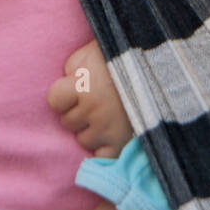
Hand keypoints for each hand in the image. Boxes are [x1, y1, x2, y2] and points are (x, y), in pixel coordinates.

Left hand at [46, 38, 133, 157]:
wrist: (155, 64)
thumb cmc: (117, 56)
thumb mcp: (89, 53)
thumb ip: (71, 70)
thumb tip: (64, 85)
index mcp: (83, 85)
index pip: (54, 100)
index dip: (62, 94)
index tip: (74, 88)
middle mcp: (93, 109)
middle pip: (67, 121)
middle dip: (77, 111)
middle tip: (94, 99)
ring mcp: (108, 128)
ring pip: (83, 139)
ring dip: (90, 129)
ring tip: (106, 113)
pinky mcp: (122, 142)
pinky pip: (102, 156)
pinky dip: (104, 147)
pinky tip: (110, 133)